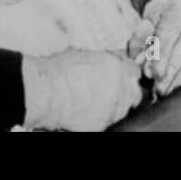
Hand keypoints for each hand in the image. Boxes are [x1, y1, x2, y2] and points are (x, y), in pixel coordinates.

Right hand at [21, 50, 142, 130]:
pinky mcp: (103, 125)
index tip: (119, 74)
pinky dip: (101, 116)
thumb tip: (108, 60)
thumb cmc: (58, 71)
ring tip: (94, 99)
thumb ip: (103, 59)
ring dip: (114, 103)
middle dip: (125, 90)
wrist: (46, 92)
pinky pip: (108, 120)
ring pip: (123, 108)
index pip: (134, 71)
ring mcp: (114, 110)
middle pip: (134, 91)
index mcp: (117, 68)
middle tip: (109, 88)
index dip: (125, 72)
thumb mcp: (82, 54)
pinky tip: (86, 110)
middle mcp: (121, 90)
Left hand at [137, 0, 180, 94]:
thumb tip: (135, 60)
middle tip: (158, 89)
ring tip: (167, 90)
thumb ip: (139, 38)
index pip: (168, 35)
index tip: (154, 75)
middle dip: (171, 73)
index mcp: (177, 10)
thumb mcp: (149, 18)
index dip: (161, 57)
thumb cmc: (165, 13)